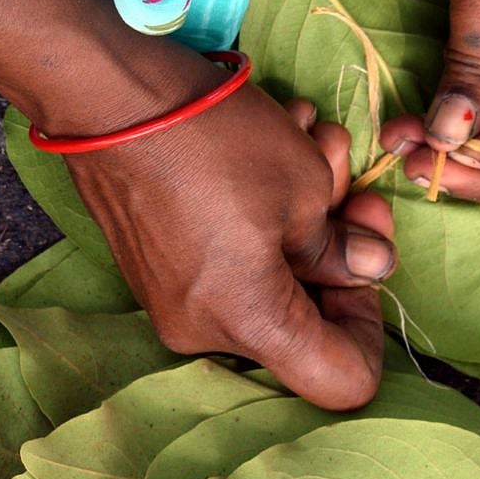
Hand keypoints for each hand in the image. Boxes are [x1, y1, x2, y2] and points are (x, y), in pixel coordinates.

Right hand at [64, 51, 395, 409]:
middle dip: (338, 252)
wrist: (109, 97)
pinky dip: (259, 221)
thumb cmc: (214, 138)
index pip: (342, 381)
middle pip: (301, 322)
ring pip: (267, 282)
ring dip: (303, 221)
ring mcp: (172, 304)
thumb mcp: (306, 185)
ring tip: (314, 144)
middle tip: (355, 188)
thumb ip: (344, 247)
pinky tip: (276, 151)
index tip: (365, 267)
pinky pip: (226, 265)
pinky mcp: (154, 272)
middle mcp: (205, 331)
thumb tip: (366, 269)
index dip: (370, 329)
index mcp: (250, 323)